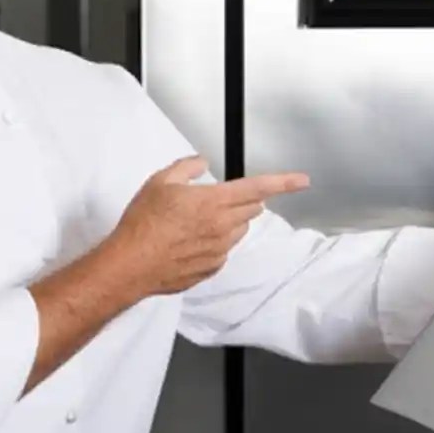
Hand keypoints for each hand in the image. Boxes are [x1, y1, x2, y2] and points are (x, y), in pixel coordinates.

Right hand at [103, 155, 309, 299]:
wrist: (130, 265)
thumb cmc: (143, 222)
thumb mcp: (159, 182)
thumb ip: (186, 168)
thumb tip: (201, 163)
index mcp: (214, 201)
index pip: (257, 188)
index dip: (283, 182)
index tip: (303, 180)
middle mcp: (223, 227)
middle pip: (251, 209)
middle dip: (243, 200)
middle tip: (215, 198)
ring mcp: (219, 251)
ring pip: (239, 231)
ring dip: (229, 222)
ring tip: (196, 221)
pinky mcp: (212, 269)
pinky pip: (223, 251)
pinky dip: (215, 243)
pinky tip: (189, 242)